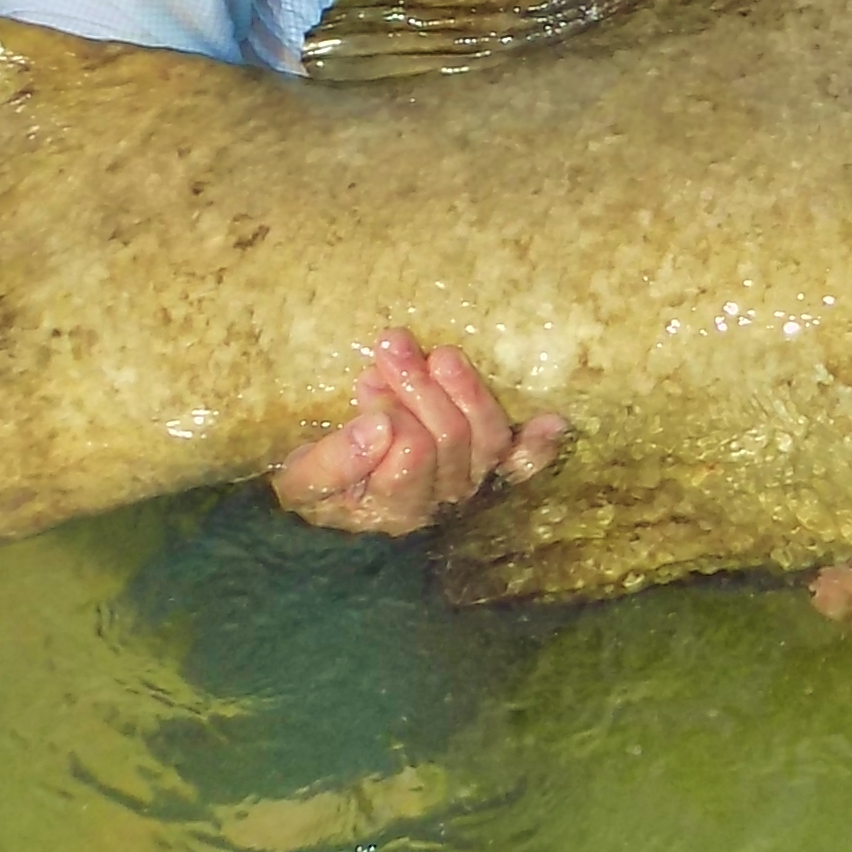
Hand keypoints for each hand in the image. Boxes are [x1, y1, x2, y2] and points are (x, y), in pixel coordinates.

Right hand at [267, 328, 565, 536]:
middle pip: (450, 439)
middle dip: (419, 387)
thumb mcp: (300, 479)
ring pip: (487, 438)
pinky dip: (537, 443)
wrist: (333, 496)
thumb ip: (331, 462)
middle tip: (391, 344)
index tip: (367, 384)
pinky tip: (551, 421)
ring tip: (438, 354)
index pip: (411, 459)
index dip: (396, 415)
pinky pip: (522, 462)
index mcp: (390, 506)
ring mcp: (470, 483)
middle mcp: (439, 501)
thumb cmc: (317, 483)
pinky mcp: (491, 468)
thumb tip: (376, 429)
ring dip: (466, 389)